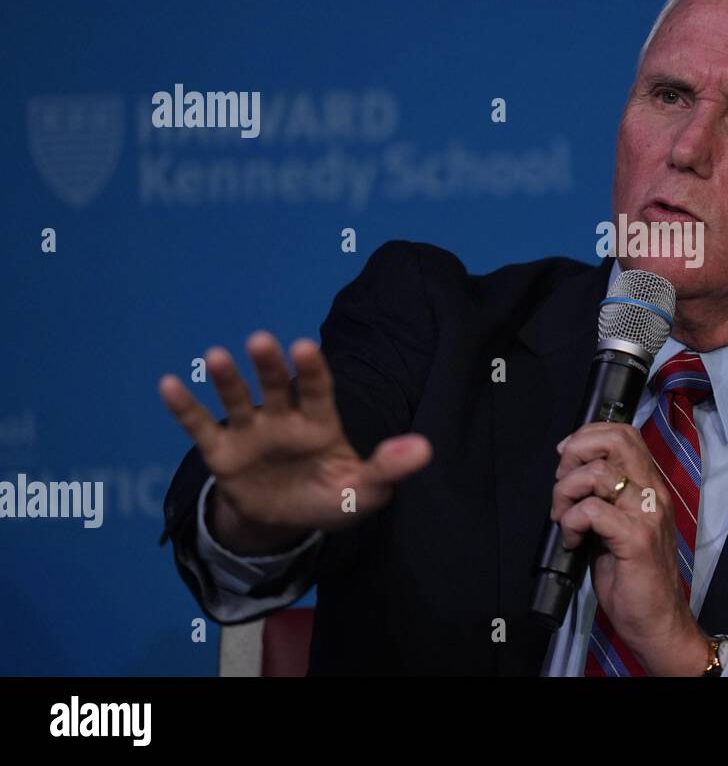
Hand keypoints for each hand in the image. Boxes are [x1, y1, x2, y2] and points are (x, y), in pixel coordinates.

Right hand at [158, 331, 431, 553]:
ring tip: (216, 355)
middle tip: (262, 341)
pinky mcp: (222, 452)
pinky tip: (169, 384)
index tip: (305, 346)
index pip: (318, 390)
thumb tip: (425, 448)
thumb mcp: (364, 490)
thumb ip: (389, 468)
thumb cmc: (330, 496)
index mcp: (320, 423)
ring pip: (238, 400)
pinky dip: (185, 408)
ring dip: (228, 379)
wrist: (286, 521)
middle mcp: (284, 419)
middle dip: (269, 365)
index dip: (312, 369)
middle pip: (276, 386)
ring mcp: (251, 433)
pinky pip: (201, 428)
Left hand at [552, 422, 711, 675]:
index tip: (565, 459)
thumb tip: (570, 476)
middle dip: (577, 452)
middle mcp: (653, 493)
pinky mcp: (635, 539)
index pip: (625, 434)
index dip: (588, 436)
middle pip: (616, 440)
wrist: (658, 621)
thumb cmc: (635, 578)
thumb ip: (603, 497)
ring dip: (567, 491)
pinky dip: (571, 521)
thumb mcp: (617, 527)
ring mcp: (646, 514)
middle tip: (562, 481)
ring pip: (599, 472)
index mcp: (650, 487)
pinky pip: (592, 510)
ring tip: (562, 517)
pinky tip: (572, 541)